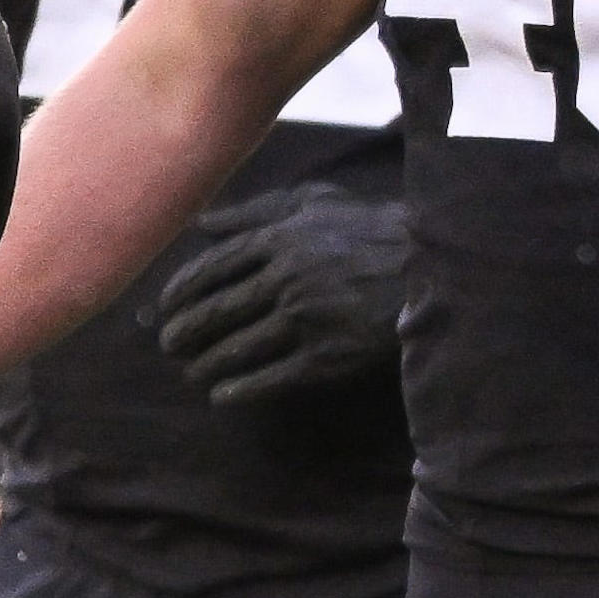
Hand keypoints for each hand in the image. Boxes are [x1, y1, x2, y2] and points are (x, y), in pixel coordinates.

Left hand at [155, 183, 405, 404]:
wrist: (434, 268)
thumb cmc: (372, 229)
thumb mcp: (317, 203)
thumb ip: (256, 211)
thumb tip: (201, 224)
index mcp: (279, 240)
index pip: (208, 272)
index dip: (177, 295)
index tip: (164, 309)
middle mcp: (286, 280)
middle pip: (213, 314)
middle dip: (182, 334)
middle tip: (169, 346)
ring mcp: (306, 320)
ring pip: (235, 350)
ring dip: (204, 365)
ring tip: (192, 372)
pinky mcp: (328, 355)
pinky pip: (269, 378)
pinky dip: (238, 390)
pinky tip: (222, 395)